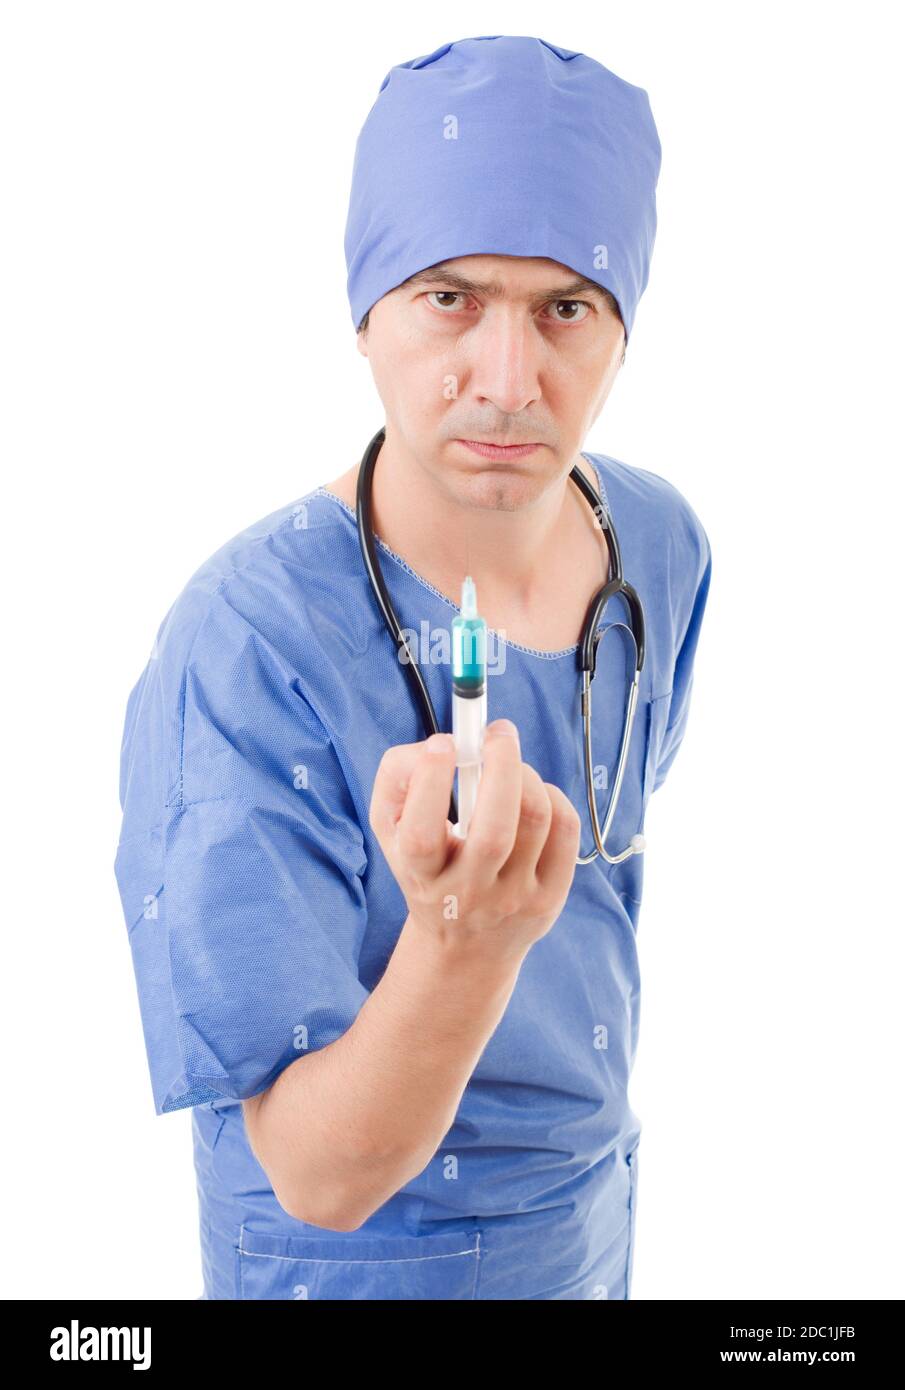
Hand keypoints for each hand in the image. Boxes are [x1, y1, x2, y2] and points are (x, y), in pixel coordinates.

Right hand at [369, 719, 580, 960]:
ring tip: (510, 767)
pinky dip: (552, 796)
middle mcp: (467, 893)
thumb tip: (440, 744)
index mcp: (420, 875)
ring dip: (526, 774)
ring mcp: (514, 899)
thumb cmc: (428, 868)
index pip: (422, 833)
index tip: (444, 744)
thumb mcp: (392, 830)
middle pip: (495, 829)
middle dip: (501, 766)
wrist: (464, 947)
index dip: (432, 781)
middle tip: (497, 734)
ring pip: (535, 819)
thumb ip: (398, 777)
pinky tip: (534, 795)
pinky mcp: (551, 897)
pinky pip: (565, 830)